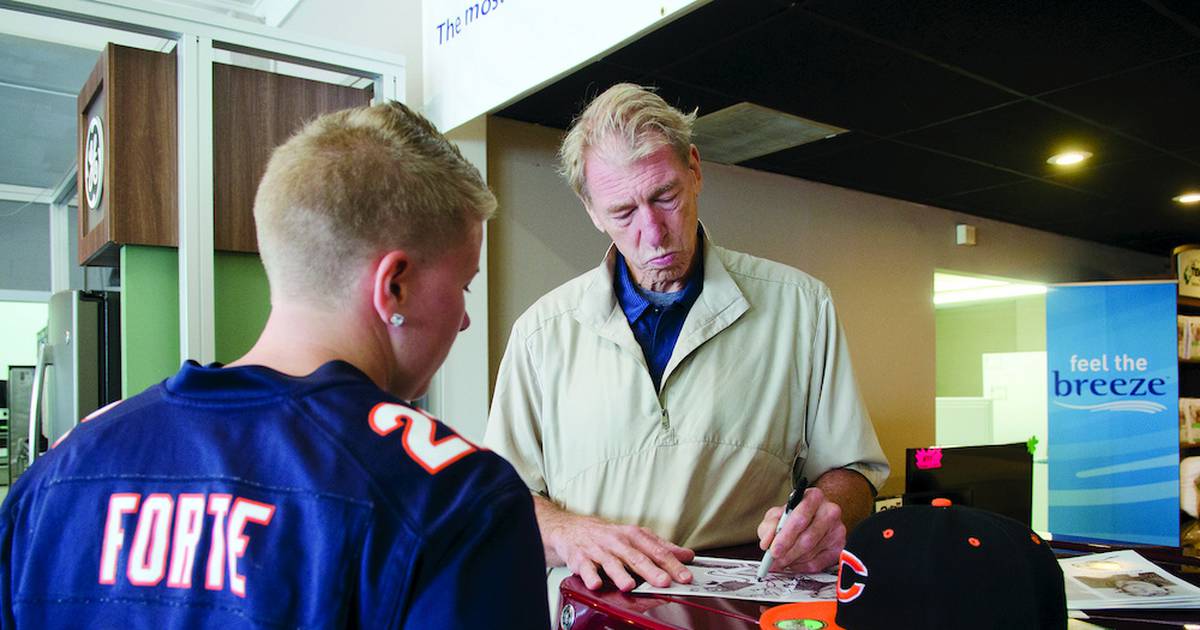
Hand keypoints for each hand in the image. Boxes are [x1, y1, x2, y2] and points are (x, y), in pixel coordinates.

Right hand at [543, 512, 694, 590]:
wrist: (572, 529)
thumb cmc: (608, 536)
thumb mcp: (636, 536)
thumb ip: (661, 547)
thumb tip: (686, 555)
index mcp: (633, 536)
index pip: (656, 550)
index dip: (672, 563)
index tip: (685, 576)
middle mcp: (617, 542)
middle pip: (636, 557)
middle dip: (651, 570)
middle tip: (664, 582)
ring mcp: (598, 550)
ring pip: (611, 563)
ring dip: (620, 574)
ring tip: (629, 585)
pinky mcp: (580, 558)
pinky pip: (585, 568)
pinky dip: (590, 576)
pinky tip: (595, 584)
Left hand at [756, 486, 844, 573]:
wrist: (813, 518)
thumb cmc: (792, 516)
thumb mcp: (776, 515)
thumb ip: (768, 527)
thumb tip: (767, 543)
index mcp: (814, 497)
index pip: (800, 518)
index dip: (785, 537)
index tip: (773, 550)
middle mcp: (830, 511)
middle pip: (808, 538)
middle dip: (787, 553)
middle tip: (774, 561)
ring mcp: (838, 530)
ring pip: (811, 552)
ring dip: (792, 560)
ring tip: (781, 560)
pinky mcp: (840, 547)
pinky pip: (818, 564)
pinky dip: (801, 566)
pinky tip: (793, 562)